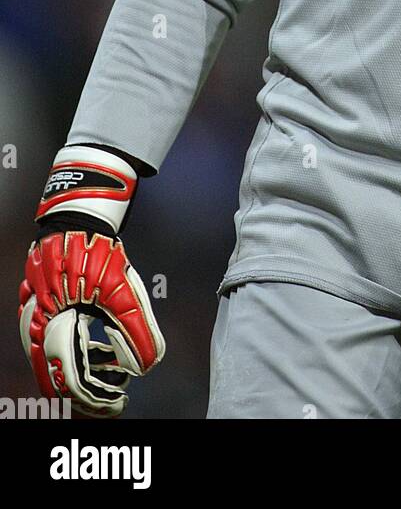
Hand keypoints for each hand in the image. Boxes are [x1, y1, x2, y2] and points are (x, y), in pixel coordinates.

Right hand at [19, 227, 165, 417]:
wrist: (77, 218)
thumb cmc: (98, 250)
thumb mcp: (124, 290)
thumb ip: (137, 330)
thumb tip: (146, 367)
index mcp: (54, 325)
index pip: (71, 380)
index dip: (97, 398)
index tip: (120, 402)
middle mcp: (36, 326)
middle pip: (58, 379)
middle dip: (89, 394)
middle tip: (116, 398)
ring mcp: (34, 318)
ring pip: (53, 364)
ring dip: (83, 375)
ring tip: (114, 373)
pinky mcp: (39, 310)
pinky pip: (52, 344)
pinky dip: (77, 355)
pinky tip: (102, 352)